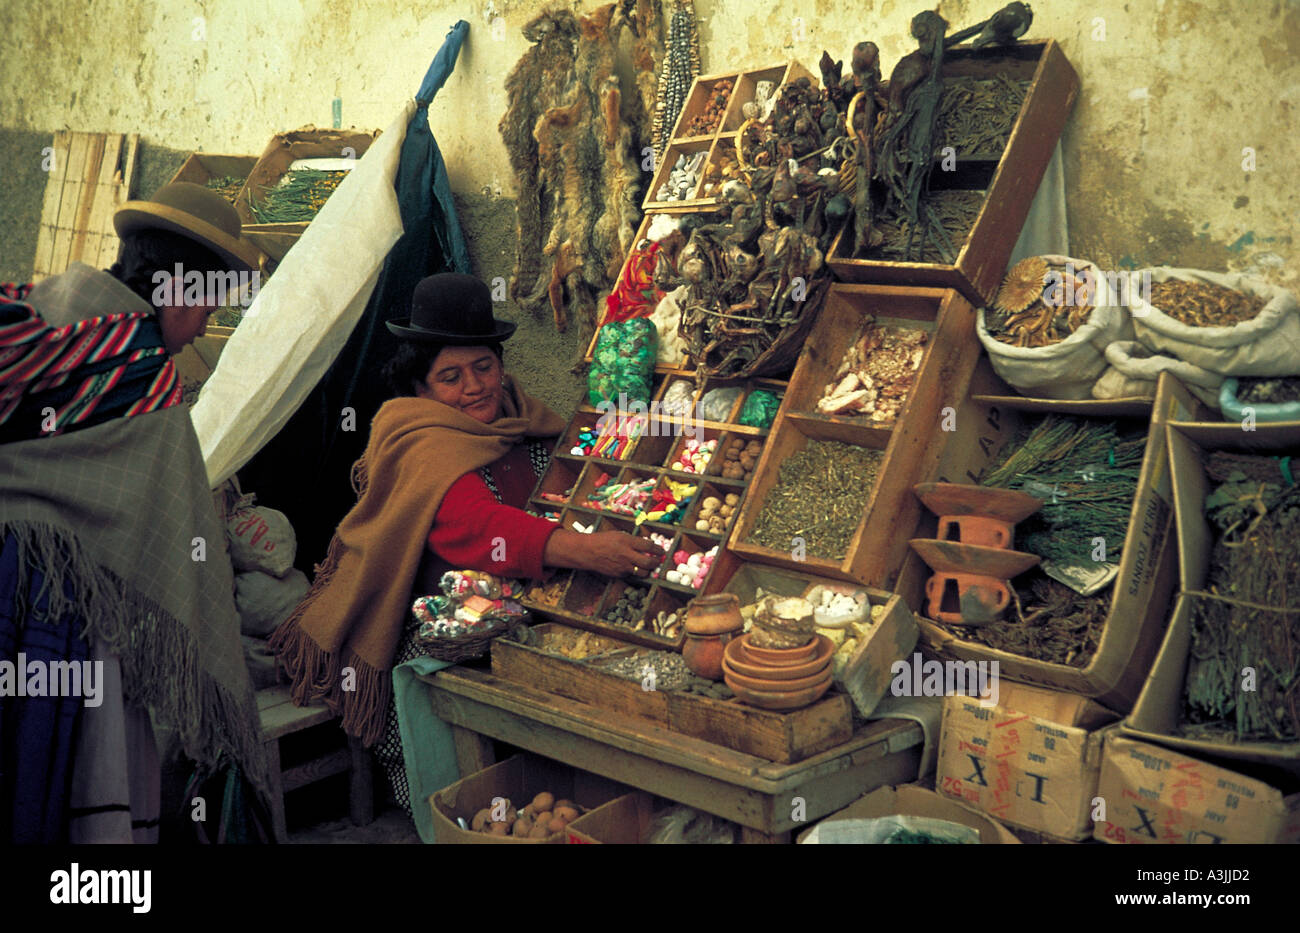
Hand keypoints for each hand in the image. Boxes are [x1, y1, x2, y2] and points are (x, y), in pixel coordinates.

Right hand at [545, 529, 661, 577]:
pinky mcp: (619, 574)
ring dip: (648, 570)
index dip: (658, 549)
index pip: (649, 546)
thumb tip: (646, 546)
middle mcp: (627, 555)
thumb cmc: (602, 540)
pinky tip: (633, 568)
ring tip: (649, 566)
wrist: (587, 552)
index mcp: (627, 542)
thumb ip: (633, 541)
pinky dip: (635, 572)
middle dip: (657, 562)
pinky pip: (632, 575)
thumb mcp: (619, 535)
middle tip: (658, 561)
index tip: (661, 551)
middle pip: (649, 562)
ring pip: (643, 572)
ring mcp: (623, 566)